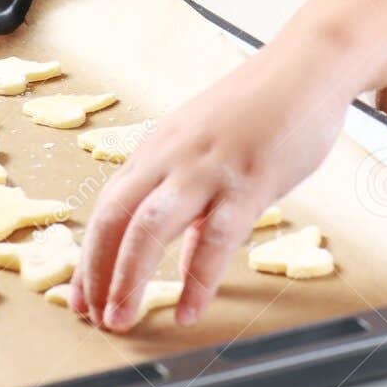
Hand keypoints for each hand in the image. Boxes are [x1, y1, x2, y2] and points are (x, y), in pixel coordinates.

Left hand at [69, 27, 359, 331]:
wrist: (306, 66)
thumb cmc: (262, 108)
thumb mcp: (210, 151)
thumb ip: (193, 204)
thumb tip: (185, 261)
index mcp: (159, 148)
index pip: (109, 207)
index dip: (89, 256)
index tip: (80, 295)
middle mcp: (172, 156)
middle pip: (114, 217)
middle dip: (95, 271)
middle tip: (90, 316)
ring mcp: (207, 168)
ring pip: (148, 227)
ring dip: (126, 277)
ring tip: (119, 320)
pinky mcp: (248, 180)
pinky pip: (215, 239)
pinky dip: (197, 281)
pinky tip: (188, 311)